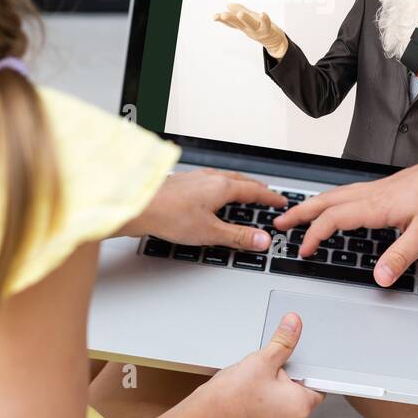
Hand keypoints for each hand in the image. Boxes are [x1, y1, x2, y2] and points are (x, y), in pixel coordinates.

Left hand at [118, 169, 286, 250]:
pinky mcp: (182, 182)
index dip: (269, 197)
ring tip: (242, 193)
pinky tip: (211, 193)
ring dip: (238, 185)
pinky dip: (220, 186)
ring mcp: (195, 177)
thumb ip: (238, 236)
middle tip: (265, 195)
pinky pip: (210, 180)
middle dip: (256, 188)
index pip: (254, 190)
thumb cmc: (169, 216)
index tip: (279, 201)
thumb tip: (261, 239)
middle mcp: (210, 177)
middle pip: (241, 180)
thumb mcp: (210, 232)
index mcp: (222, 187)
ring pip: (224, 178)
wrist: (138, 207)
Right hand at [164, 313, 323, 417]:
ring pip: (285, 390)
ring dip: (277, 378)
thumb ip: (283, 341)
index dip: (311, 365)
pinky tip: (253, 382)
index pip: (319, 381)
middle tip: (275, 362)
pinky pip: (273, 398)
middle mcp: (293, 416)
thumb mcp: (263, 360)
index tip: (304, 353)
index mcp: (300, 404)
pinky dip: (267, 387)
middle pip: (302, 384)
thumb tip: (293, 325)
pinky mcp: (265, 417)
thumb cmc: (231, 398)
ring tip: (259, 373)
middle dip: (290, 369)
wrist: (207, 412)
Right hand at [213, 3, 288, 59]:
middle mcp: (248, 29)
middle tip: (222, 15)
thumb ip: (238, 11)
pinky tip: (263, 14)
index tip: (214, 17)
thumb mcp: (248, 19)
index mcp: (243, 25)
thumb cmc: (261, 27)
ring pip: (251, 24)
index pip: (231, 22)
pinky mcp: (268, 31)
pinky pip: (266, 25)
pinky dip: (265, 20)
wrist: (275, 41)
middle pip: (237, 23)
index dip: (222, 20)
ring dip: (245, 19)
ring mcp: (258, 31)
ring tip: (240, 14)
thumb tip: (227, 4)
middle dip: (230, 19)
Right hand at [274, 150, 417, 286]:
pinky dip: (331, 199)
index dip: (314, 235)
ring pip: (335, 194)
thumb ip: (400, 257)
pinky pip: (348, 191)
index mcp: (376, 205)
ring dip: (313, 204)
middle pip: (325, 201)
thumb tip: (378, 278)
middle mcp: (372, 193)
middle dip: (299, 212)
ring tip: (299, 213)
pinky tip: (337, 205)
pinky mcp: (386, 186)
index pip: (333, 219)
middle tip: (279, 223)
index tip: (302, 249)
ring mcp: (378, 187)